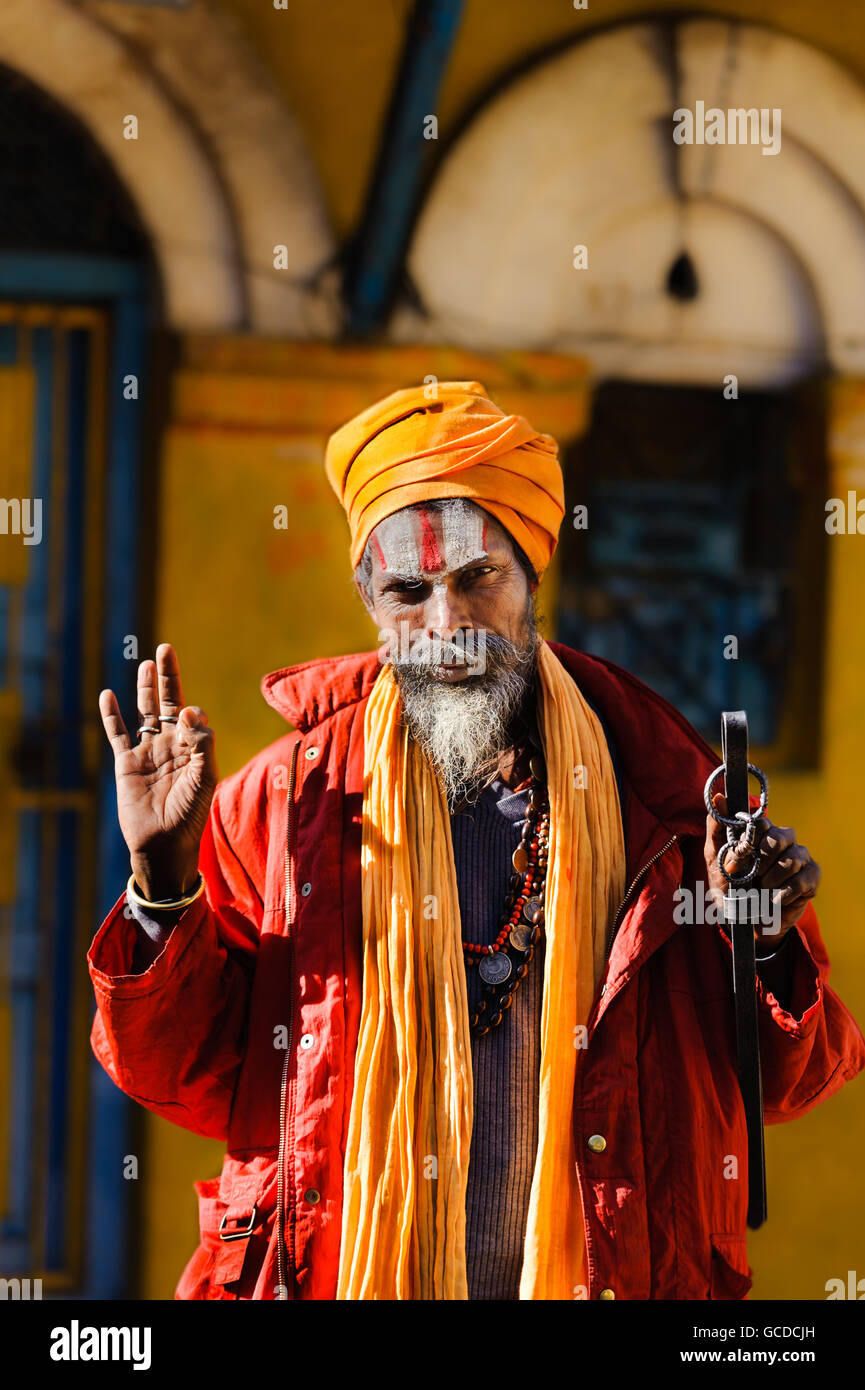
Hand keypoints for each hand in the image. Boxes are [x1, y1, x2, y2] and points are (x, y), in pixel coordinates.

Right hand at [99, 643, 217, 900]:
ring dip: (145, 688)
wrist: (163, 844)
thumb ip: (202, 743)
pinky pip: (118, 734)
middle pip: (168, 703)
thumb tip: (189, 709)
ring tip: (147, 664)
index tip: (188, 716)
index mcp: (194, 747)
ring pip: (145, 713)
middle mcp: (171, 745)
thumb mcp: (205, 778)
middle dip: (167, 678)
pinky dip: (111, 715)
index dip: (191, 712)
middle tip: (165, 649)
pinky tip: (108, 695)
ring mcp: (148, 752)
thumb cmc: (189, 815)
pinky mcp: (126, 763)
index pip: (193, 716)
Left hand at [704, 792, 820, 948]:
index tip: (740, 855)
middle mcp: (782, 840)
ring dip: (772, 879)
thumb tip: (719, 797)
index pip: (761, 821)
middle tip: (751, 875)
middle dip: (762, 860)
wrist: (746, 922)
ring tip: (761, 890)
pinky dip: (784, 893)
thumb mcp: (715, 859)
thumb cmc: (729, 886)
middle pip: (780, 836)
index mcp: (760, 832)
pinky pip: (803, 880)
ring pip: (793, 858)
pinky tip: (773, 900)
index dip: (750, 839)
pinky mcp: (811, 877)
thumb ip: (716, 828)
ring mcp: (800, 857)